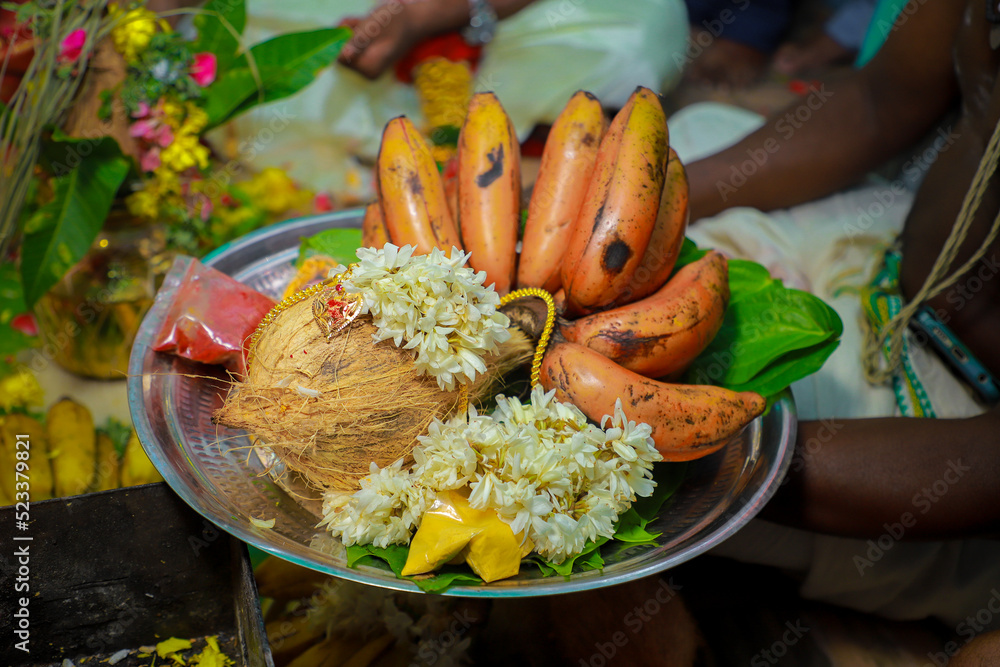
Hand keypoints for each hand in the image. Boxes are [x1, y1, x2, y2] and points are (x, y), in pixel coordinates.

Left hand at [337, 1, 469, 79]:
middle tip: (361, 21)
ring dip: (350, 30)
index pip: (339, 56)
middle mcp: (366, 72)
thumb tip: (342, 55)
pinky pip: (352, 45)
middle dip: (346, 33)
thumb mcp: (373, 28)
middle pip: (340, 51)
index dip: (342, 37)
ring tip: (365, 21)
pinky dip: (355, 32)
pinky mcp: (367, 57)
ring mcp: (367, 65)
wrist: (415, 20)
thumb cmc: (396, 22)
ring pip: (345, 46)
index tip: (355, 25)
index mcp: (368, 68)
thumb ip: (357, 42)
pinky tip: (365, 24)